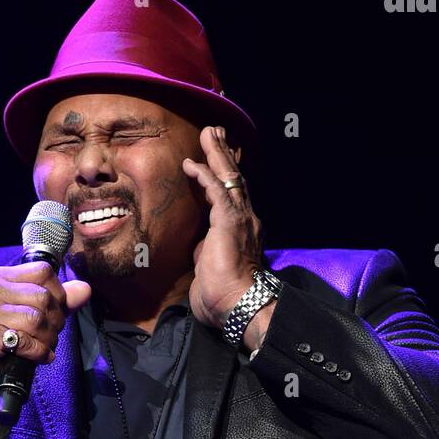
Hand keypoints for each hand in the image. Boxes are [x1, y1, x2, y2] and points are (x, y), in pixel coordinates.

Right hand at [0, 262, 90, 415]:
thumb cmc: (6, 340)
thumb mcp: (32, 314)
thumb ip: (59, 301)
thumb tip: (85, 289)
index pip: (43, 272)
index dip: (58, 296)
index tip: (52, 315)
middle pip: (43, 297)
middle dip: (55, 322)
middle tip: (47, 337)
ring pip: (36, 319)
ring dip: (47, 340)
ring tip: (41, 348)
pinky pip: (24, 340)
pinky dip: (37, 352)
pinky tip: (35, 357)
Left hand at [181, 126, 263, 331]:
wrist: (237, 305)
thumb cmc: (222, 297)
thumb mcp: (211, 270)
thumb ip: (207, 254)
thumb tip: (200, 250)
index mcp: (243, 233)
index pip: (233, 197)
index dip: (224, 177)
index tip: (214, 160)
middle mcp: (247, 221)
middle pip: (234, 180)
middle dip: (223, 155)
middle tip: (215, 133)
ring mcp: (240, 219)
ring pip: (229, 178)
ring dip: (216, 154)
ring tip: (209, 133)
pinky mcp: (229, 221)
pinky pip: (216, 189)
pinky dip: (204, 174)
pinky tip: (192, 163)